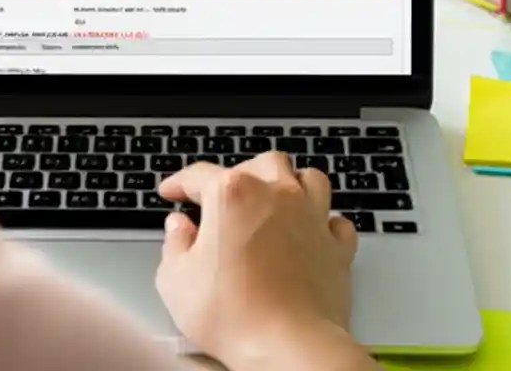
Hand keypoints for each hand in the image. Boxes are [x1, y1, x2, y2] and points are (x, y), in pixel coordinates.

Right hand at [155, 152, 375, 370]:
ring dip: (291, 183)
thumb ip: (175, 245)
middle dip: (242, 171)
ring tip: (276, 196)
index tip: (173, 191)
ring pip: (309, 178)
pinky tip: (313, 230)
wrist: (288, 347)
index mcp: (232, 195)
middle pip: (263, 163)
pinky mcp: (336, 248)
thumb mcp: (176, 280)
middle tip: (225, 193)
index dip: (180, 182)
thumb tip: (179, 229)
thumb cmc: (234, 316)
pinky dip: (325, 221)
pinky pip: (337, 222)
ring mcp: (312, 219)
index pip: (199, 174)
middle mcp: (277, 196)